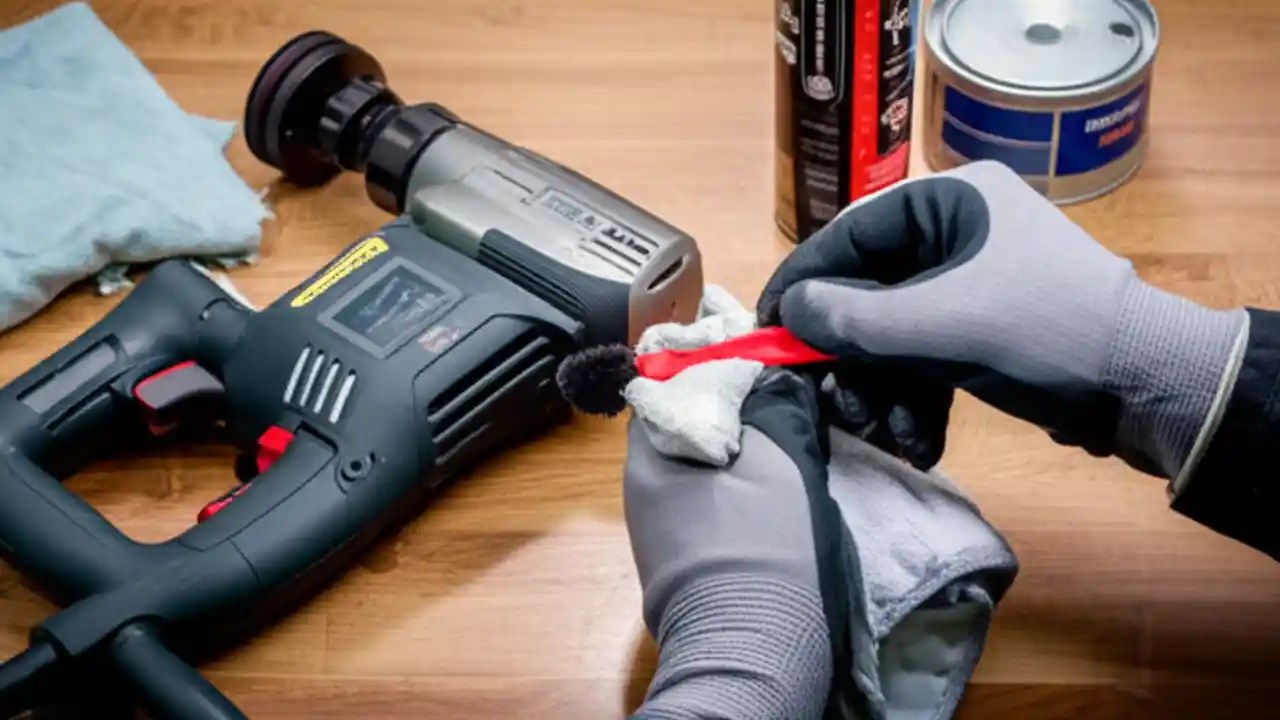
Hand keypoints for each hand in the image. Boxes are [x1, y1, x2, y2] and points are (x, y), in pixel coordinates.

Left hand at [625, 370, 849, 719]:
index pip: (670, 380)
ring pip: (695, 460)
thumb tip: (772, 370)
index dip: (713, 362)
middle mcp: (639, 484)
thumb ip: (771, 402)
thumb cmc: (761, 545)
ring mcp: (655, 525)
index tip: (758, 356)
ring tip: (780, 439)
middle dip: (726, 404)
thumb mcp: (779, 458)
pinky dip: (729, 485)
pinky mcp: (677, 557)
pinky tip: (764, 490)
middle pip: (684, 420)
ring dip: (731, 445)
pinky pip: (701, 499)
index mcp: (647, 450)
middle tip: (778, 396)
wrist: (753, 648)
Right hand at [758, 161, 1246, 478]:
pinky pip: (930, 356)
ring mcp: (976, 284)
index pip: (851, 235)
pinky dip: (918, 399)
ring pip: (898, 333)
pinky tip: (917, 444)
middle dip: (852, 359)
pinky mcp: (989, 330)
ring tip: (883, 435)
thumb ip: (852, 317)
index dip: (803, 284)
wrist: (1150, 387)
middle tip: (832, 403)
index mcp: (951, 202)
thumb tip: (787, 310)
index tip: (766, 330)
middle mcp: (960, 233)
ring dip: (883, 390)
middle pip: (871, 293)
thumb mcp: (938, 325)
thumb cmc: (1043, 333)